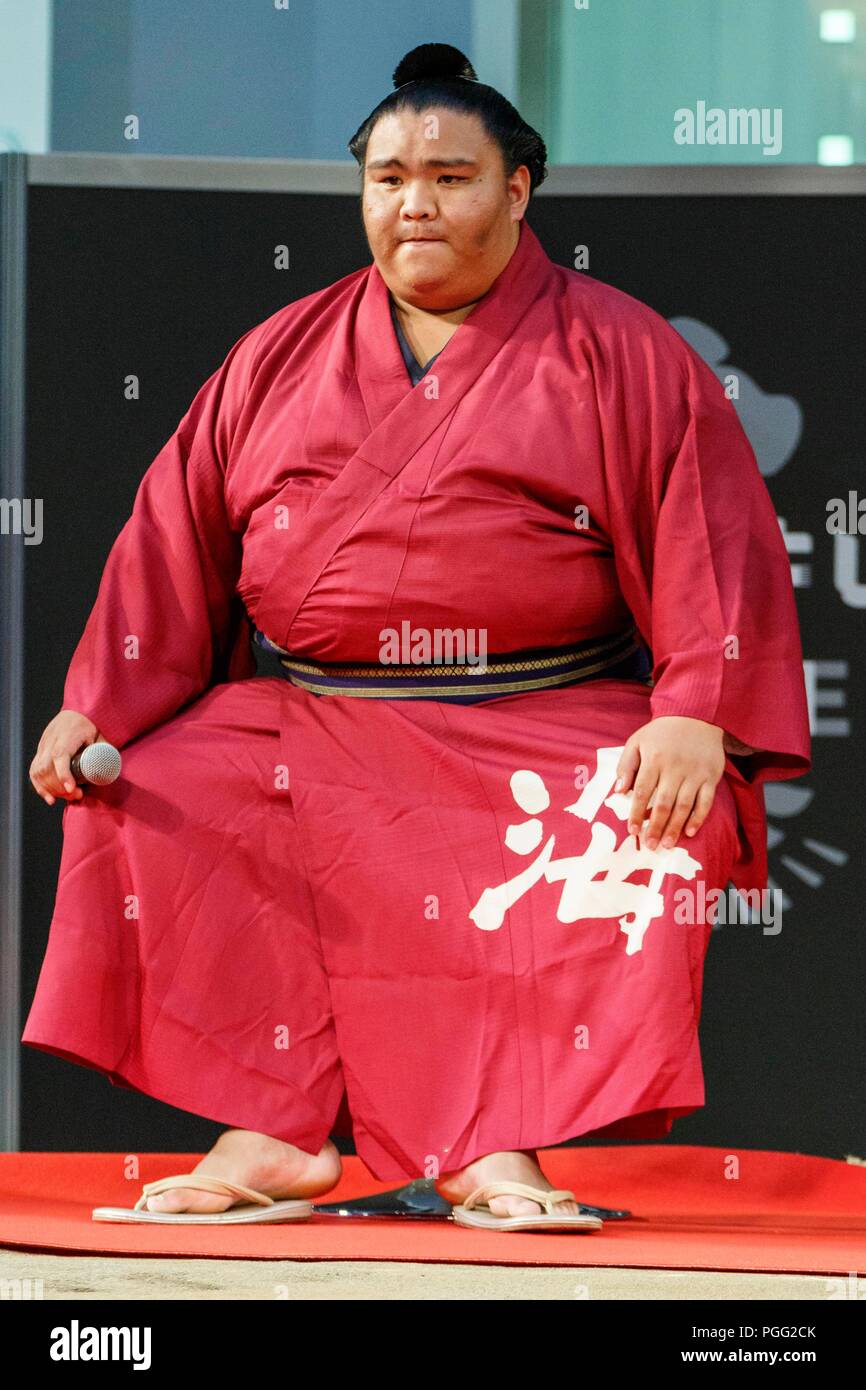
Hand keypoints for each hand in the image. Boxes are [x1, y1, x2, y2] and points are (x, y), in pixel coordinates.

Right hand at [29, 710, 101, 804]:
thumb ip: (105, 750)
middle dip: (60, 786)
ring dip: (51, 789)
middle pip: (47, 767)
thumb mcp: (101, 735)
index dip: (63, 774)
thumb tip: (112, 770)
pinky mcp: (40, 751)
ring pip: (38, 770)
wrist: (77, 711)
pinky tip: (50, 798)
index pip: (59, 755)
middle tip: (77, 795)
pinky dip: (40, 786)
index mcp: (68, 734)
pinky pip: (34, 770)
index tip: (71, 788)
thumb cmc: (92, 724)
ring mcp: (43, 745)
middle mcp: (51, 739)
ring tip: (68, 796)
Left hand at [614, 716, 725, 850]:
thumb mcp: (637, 741)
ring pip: (684, 805)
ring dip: (675, 827)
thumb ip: (626, 765)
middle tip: (649, 845)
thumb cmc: (662, 732)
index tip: (632, 831)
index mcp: (654, 759)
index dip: (636, 812)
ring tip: (666, 844)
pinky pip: (706, 802)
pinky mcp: (712, 776)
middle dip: (655, 826)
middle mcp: (675, 767)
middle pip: (664, 803)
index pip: (643, 791)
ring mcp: (695, 773)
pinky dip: (698, 818)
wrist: (697, 716)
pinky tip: (690, 832)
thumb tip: (619, 791)